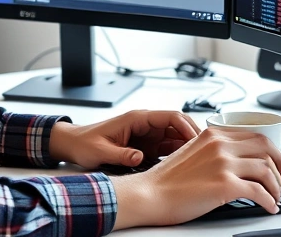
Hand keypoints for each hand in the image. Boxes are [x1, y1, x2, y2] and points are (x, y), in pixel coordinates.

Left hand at [49, 110, 199, 168]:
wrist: (74, 145)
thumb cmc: (85, 143)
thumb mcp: (101, 151)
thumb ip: (121, 154)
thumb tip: (139, 157)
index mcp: (137, 118)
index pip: (170, 116)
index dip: (186, 126)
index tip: (197, 139)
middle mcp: (145, 124)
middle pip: (177, 125)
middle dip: (192, 136)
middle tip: (205, 151)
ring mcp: (147, 135)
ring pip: (175, 136)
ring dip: (187, 146)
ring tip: (200, 160)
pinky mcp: (146, 146)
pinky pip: (167, 148)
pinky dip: (178, 154)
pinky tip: (186, 164)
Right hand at [109, 127, 280, 229]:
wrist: (150, 194)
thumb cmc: (167, 179)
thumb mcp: (193, 152)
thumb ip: (214, 150)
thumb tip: (237, 160)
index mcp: (213, 135)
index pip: (255, 135)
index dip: (272, 150)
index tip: (277, 162)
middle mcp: (220, 145)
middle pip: (266, 149)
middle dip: (280, 165)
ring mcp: (223, 164)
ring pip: (266, 170)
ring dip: (276, 186)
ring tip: (276, 196)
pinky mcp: (225, 185)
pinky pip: (259, 192)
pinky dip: (269, 201)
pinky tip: (269, 206)